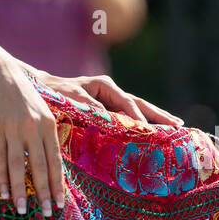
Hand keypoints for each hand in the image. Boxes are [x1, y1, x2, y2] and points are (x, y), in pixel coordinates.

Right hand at [0, 58, 64, 217]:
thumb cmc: (20, 92)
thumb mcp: (40, 109)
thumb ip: (45, 132)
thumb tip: (49, 161)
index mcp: (48, 124)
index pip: (56, 160)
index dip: (58, 184)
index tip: (60, 204)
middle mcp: (33, 128)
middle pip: (40, 167)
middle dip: (44, 193)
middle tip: (46, 214)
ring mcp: (13, 129)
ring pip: (18, 166)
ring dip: (20, 191)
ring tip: (22, 210)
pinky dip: (2, 178)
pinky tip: (4, 193)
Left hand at [27, 69, 182, 126]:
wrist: (39, 90)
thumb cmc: (54, 93)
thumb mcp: (72, 98)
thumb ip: (91, 106)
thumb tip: (112, 119)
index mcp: (104, 86)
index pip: (127, 103)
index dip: (138, 118)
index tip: (149, 130)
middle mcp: (110, 92)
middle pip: (140, 105)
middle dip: (159, 115)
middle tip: (178, 125)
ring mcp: (109, 101)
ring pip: (137, 110)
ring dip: (155, 119)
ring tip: (174, 126)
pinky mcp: (105, 111)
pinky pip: (126, 118)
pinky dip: (141, 124)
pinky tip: (152, 133)